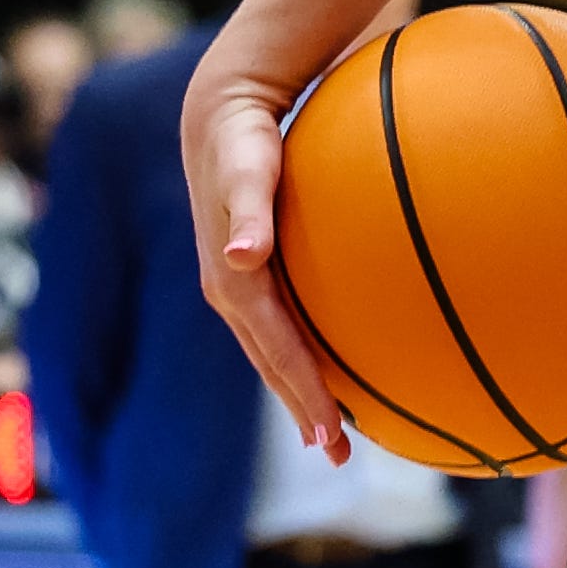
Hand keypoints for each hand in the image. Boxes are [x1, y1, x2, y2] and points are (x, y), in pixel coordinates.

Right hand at [183, 69, 342, 459]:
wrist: (222, 114)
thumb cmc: (244, 137)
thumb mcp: (248, 165)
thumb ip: (249, 208)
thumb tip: (242, 254)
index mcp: (231, 281)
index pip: (275, 349)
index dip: (302, 391)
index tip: (332, 432)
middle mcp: (232, 292)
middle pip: (273, 363)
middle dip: (305, 408)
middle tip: (343, 453)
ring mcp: (242, 285)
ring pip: (276, 351)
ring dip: (304, 390)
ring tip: (339, 431)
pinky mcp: (256, 273)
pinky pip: (285, 325)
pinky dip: (308, 354)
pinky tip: (344, 365)